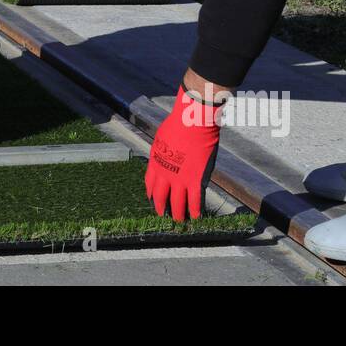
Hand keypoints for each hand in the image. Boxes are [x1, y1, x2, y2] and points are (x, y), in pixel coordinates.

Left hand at [146, 86, 221, 220]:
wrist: (191, 123)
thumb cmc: (178, 124)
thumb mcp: (161, 138)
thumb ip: (162, 151)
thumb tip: (164, 153)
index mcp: (155, 163)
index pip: (150, 184)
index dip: (151, 194)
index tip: (152, 199)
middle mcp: (165, 175)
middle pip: (161, 197)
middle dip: (161, 208)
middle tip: (162, 216)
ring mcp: (180, 179)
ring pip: (178, 203)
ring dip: (178, 214)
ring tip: (179, 222)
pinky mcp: (195, 180)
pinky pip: (195, 200)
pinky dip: (195, 211)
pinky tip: (196, 218)